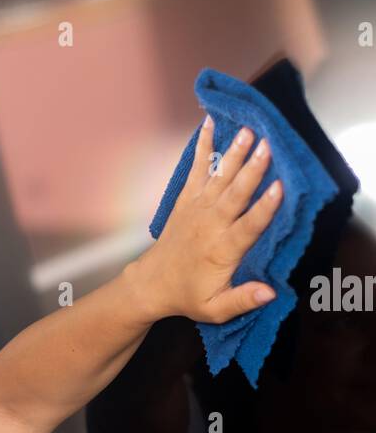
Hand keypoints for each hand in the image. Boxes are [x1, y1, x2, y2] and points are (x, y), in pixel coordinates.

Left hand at [128, 117, 283, 324]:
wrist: (152, 283)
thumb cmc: (188, 295)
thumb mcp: (215, 308)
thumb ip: (243, 300)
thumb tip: (270, 293)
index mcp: (221, 250)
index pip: (247, 227)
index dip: (264, 208)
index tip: (280, 188)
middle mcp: (210, 225)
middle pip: (234, 195)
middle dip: (252, 170)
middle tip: (267, 146)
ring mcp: (197, 208)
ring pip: (218, 178)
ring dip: (233, 154)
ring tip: (247, 130)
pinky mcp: (187, 199)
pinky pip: (195, 169)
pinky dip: (202, 147)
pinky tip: (209, 124)